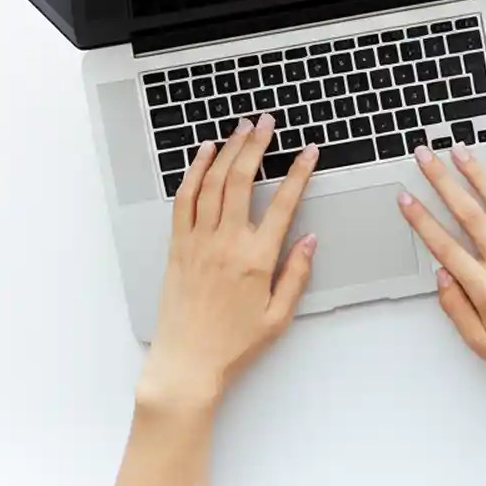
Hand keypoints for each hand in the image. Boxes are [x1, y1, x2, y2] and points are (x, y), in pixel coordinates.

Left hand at [139, 115, 318, 410]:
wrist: (186, 363)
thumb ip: (297, 274)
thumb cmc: (233, 344)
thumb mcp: (279, 315)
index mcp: (256, 259)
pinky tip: (204, 154)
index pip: (283, 203)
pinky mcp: (177, 246)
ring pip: (212, 183)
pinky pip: (184, 199)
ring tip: (241, 128)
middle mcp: (225, 243)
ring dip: (228, 150)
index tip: (309, 152)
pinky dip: (194, 172)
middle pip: (241, 180)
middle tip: (268, 122)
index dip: (298, 173)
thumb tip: (308, 239)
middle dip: (257, 145)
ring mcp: (197, 242)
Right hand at [398, 144, 485, 407]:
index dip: (421, 219)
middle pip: (469, 216)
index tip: (406, 198)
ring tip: (461, 152)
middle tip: (426, 157)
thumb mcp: (479, 343)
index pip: (444, 246)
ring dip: (478, 176)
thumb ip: (455, 306)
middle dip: (443, 182)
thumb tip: (440, 273)